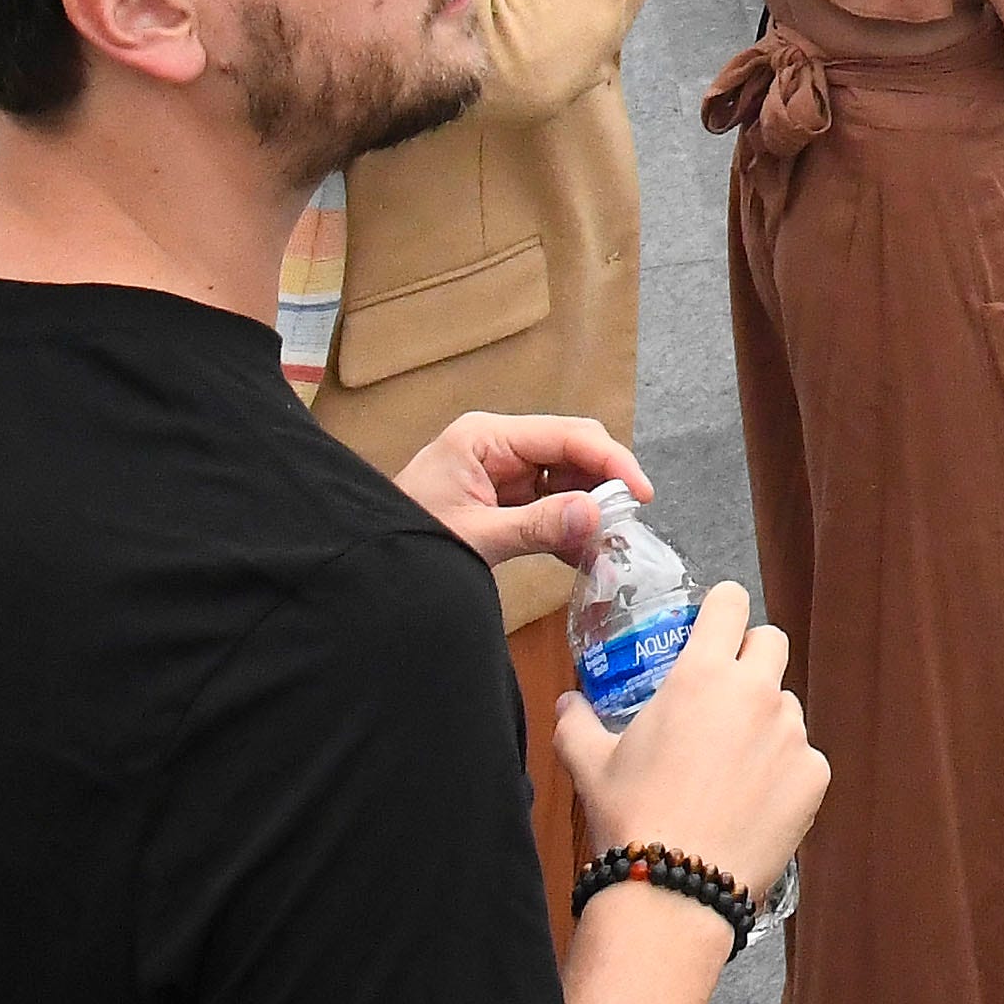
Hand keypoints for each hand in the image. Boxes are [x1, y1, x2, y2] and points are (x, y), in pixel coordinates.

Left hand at [393, 408, 644, 576]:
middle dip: (603, 485)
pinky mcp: (501, 498)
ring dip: (589, 509)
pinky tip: (583, 553)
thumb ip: (536, 526)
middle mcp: (498, 444)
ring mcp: (501, 471)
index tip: (642, 495)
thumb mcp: (473, 537)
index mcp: (486, 437)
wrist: (361, 567)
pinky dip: (568, 526)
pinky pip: (549, 503)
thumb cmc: (404, 544)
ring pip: (566, 479)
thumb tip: (597, 516)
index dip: (611, 460)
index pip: (566, 435)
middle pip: (571, 451)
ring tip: (607, 544)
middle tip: (626, 523)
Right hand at [574, 571, 827, 903]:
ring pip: (786, 705)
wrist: (675, 887)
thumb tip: (567, 703)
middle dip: (750, 658)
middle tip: (723, 695)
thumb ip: (577, 723)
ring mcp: (792, 733)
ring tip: (728, 768)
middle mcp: (756, 693)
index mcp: (703, 675)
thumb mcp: (590, 764)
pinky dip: (782, 772)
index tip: (714, 626)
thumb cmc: (630, 817)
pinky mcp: (814, 775)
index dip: (721, 610)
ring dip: (764, 722)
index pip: (730, 603)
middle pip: (770, 643)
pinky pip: (802, 757)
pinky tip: (750, 804)